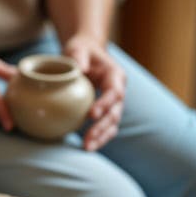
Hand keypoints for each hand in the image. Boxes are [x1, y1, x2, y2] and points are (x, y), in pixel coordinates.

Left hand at [63, 34, 125, 150]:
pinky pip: (105, 127)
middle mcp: (118, 90)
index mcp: (115, 75)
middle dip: (102, 128)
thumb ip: (78, 56)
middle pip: (115, 113)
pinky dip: (98, 137)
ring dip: (101, 137)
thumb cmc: (81, 50)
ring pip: (112, 124)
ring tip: (87, 148)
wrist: (86, 53)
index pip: (114, 92)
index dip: (105, 104)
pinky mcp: (105, 110)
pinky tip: (87, 146)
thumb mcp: (77, 48)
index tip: (92, 115)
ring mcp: (113, 102)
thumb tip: (78, 70)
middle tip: (88, 140)